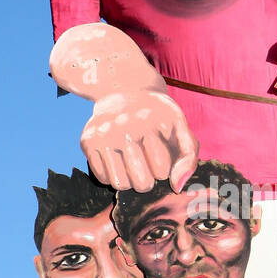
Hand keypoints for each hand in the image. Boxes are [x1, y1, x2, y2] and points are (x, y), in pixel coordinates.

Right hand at [80, 89, 198, 191]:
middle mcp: (125, 128)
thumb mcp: (180, 127)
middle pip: (141, 184)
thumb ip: (189, 157)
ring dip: (129, 181)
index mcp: (152, 123)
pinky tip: (117, 158)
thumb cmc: (158, 116)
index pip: (162, 172)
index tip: (160, 154)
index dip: (164, 169)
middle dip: (148, 180)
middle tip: (146, 164)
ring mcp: (104, 134)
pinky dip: (111, 175)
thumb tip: (176, 186)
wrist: (125, 91)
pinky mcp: (87, 141)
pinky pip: (102, 179)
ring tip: (132, 163)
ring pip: (119, 185)